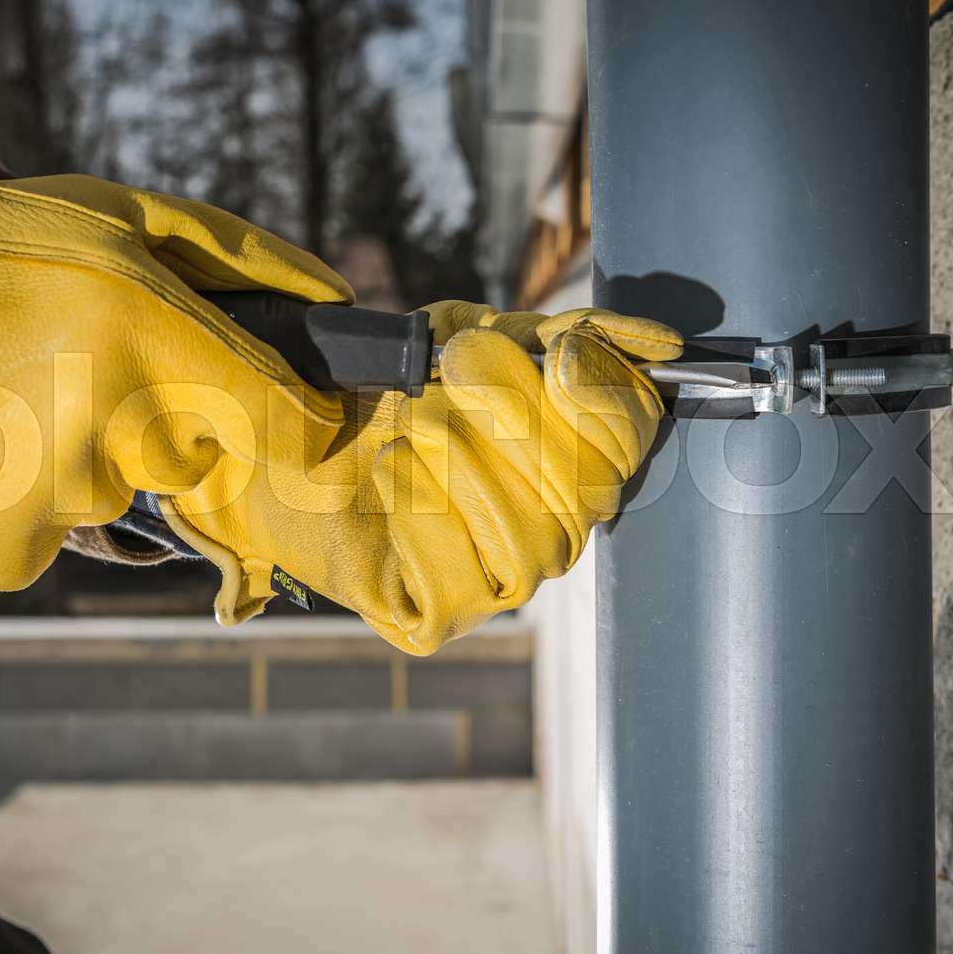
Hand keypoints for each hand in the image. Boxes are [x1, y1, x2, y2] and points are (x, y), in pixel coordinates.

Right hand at [0, 122, 352, 589]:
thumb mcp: (121, 212)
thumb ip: (241, 256)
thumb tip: (340, 301)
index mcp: (148, 340)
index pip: (286, 424)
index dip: (302, 425)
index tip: (291, 416)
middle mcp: (113, 432)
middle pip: (199, 461)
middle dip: (165, 426)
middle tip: (89, 374)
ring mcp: (57, 502)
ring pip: (118, 498)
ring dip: (85, 461)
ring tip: (17, 402)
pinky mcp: (7, 552)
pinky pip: (55, 539)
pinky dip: (30, 507)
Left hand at [160, 299, 681, 653]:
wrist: (293, 437)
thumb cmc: (393, 388)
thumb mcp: (472, 338)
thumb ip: (559, 335)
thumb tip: (659, 346)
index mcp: (576, 460)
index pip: (632, 442)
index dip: (605, 401)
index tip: (558, 357)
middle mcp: (555, 529)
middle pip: (583, 487)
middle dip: (512, 415)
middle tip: (451, 373)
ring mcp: (501, 581)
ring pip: (529, 536)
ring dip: (461, 460)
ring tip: (411, 421)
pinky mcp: (439, 617)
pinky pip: (459, 577)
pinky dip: (418, 512)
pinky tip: (389, 475)